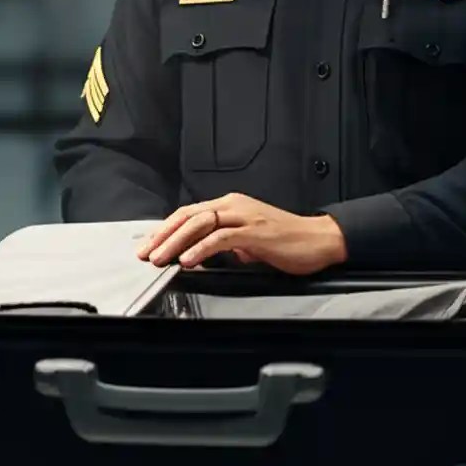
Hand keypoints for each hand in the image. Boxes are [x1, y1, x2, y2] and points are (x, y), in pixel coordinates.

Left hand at [136, 192, 347, 275]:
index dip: (166, 229)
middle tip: (146, 253)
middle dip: (163, 235)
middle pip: (189, 216)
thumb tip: (205, 255)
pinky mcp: (255, 232)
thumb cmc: (287, 241)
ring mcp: (245, 217)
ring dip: (176, 242)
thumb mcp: (248, 242)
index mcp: (231, 205)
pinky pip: (222, 238)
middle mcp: (234, 205)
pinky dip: (202, 248)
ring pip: (201, 224)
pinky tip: (189, 260)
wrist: (320, 240)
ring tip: (161, 258)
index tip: (149, 245)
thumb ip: (226, 244)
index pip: (189, 213)